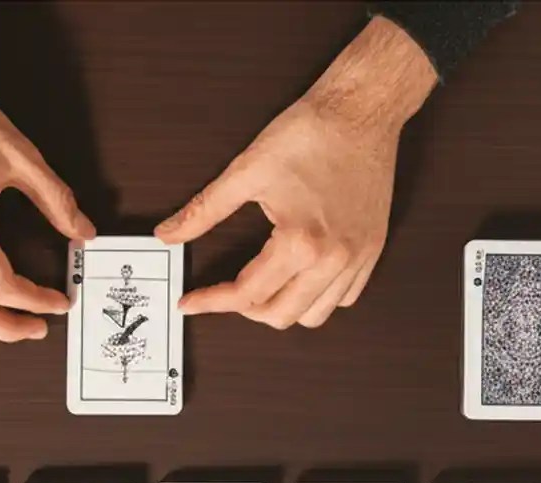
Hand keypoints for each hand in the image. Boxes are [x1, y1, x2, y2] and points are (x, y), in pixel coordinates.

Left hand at [156, 17, 436, 328]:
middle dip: (244, 310)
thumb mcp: (247, 170)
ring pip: (315, 315)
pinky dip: (317, 296)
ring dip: (283, 307)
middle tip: (223, 291)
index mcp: (300, 242)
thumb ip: (204, 210)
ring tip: (261, 285)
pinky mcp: (372, 249)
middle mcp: (334, 259)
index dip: (211, 302)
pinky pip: (344, 297)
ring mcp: (358, 257)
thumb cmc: (311, 133)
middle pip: (281, 316)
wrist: (362, 109)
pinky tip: (299, 276)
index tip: (190, 302)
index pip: (247, 294)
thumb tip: (168, 234)